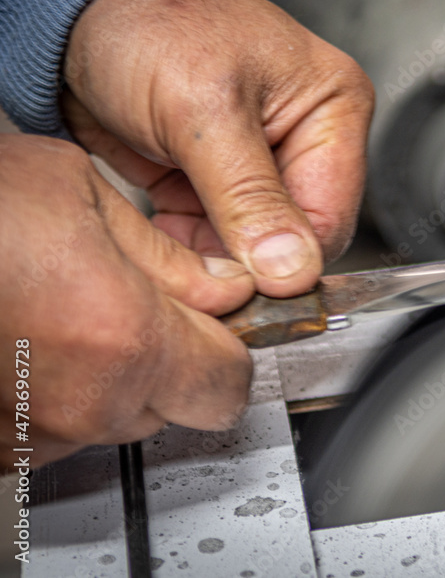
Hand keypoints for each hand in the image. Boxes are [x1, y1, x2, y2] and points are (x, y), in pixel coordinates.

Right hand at [0, 134, 254, 467]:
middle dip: (172, 359)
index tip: (222, 330)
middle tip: (137, 304)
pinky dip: (57, 392)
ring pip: (114, 419)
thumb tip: (226, 288)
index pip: (229, 383)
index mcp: (124, 336)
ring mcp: (28, 433)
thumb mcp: (86, 196)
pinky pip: (55, 429)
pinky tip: (31, 338)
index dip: (231, 351)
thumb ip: (172, 259)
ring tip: (68, 312)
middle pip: (174, 405)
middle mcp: (82, 400)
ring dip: (111, 376)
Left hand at [61, 0, 372, 297]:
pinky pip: (217, 238)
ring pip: (255, 246)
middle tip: (202, 272)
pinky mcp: (220, 181)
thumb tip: (293, 268)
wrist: (76, 8)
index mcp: (334, 109)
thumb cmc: (149, 21)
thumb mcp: (204, 109)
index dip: (290, 260)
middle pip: (297, 237)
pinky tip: (162, 235)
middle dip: (248, 259)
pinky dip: (190, 248)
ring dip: (213, 257)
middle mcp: (307, 138)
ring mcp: (262, 163)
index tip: (246, 285)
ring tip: (171, 242)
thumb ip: (250, 196)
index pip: (332, 215)